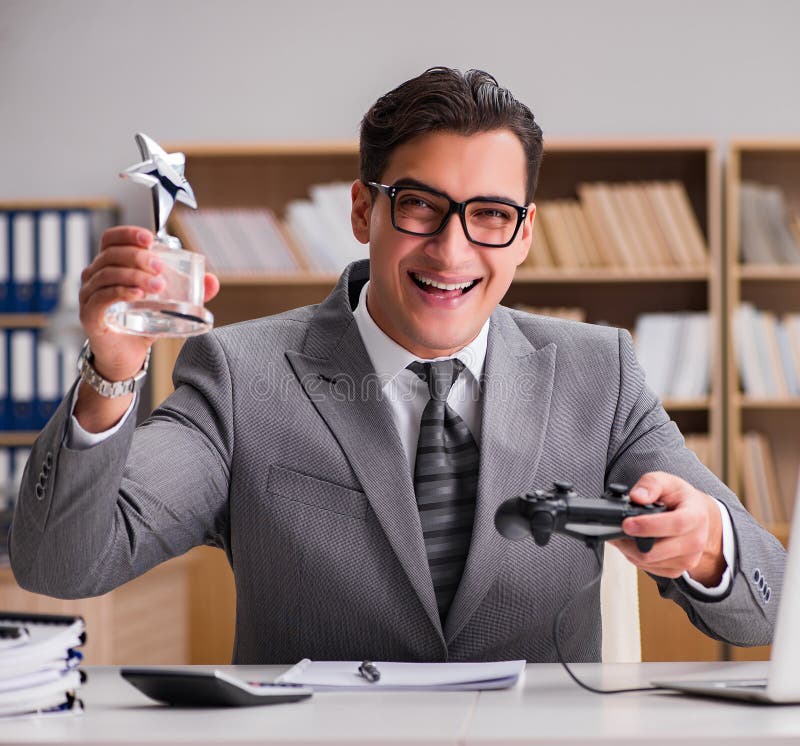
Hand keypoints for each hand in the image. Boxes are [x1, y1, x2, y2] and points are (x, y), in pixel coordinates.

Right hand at [79, 226, 219, 380]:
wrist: (128, 356)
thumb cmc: (143, 323)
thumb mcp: (168, 302)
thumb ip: (190, 291)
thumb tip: (212, 280)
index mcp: (110, 266)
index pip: (111, 239)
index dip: (128, 234)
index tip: (150, 239)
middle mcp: (95, 277)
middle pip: (111, 255)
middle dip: (138, 257)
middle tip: (161, 268)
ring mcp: (89, 295)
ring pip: (107, 274)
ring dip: (135, 276)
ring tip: (158, 286)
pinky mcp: (89, 315)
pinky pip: (101, 297)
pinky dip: (120, 292)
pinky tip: (138, 295)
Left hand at [609, 471, 724, 585]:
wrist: (697, 517)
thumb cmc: (680, 499)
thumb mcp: (667, 482)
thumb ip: (651, 484)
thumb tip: (637, 497)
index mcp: (696, 516)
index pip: (675, 525)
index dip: (649, 526)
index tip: (627, 523)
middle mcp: (695, 541)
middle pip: (656, 551)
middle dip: (629, 541)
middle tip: (615, 527)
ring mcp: (687, 559)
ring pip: (648, 561)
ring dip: (629, 548)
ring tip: (623, 532)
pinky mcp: (676, 570)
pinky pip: (648, 568)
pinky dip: (634, 556)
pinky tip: (632, 542)